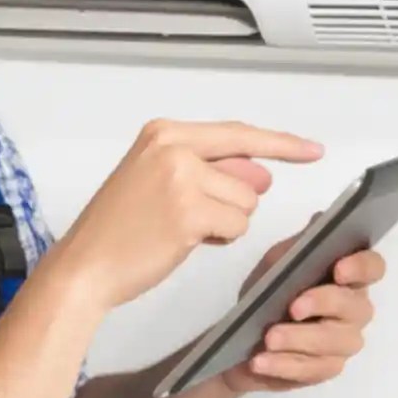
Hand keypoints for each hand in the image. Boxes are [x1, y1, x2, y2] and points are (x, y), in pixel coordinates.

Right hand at [48, 120, 323, 314]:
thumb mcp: (157, 180)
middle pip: (247, 171)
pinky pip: (236, 227)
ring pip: (246, 203)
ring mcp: (182, 178)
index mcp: (163, 132)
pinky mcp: (189, 212)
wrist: (84, 265)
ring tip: (177, 229)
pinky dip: (217, 240)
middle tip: (192, 216)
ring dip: (223, 224)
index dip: (280, 143)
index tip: (312, 150)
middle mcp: (173, 147)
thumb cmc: (117, 228)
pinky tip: (180, 241)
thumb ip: (209, 169)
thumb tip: (262, 176)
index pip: (238, 132)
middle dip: (235, 200)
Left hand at [221, 217, 385, 394]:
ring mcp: (343, 342)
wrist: (241, 335)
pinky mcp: (326, 369)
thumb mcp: (277, 264)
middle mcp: (355, 309)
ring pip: (334, 342)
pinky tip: (261, 360)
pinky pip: (311, 370)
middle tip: (292, 307)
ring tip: (269, 338)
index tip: (339, 269)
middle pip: (356, 307)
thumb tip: (321, 220)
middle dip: (324, 304)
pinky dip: (284, 365)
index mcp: (347, 277)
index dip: (361, 268)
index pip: (372, 267)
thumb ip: (300, 245)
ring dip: (299, 339)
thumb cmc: (267, 293)